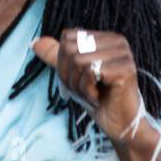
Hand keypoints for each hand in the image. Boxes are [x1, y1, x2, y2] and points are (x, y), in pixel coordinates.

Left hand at [30, 29, 147, 144]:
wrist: (117, 123)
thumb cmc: (97, 98)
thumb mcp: (72, 74)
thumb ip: (55, 55)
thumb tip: (34, 42)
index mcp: (105, 37)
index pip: (68, 38)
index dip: (63, 63)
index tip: (77, 79)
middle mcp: (116, 41)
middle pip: (71, 49)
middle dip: (69, 76)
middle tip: (83, 91)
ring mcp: (123, 54)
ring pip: (79, 61)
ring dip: (78, 86)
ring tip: (91, 95)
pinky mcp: (126, 69)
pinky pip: (90, 73)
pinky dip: (88, 91)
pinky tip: (98, 98)